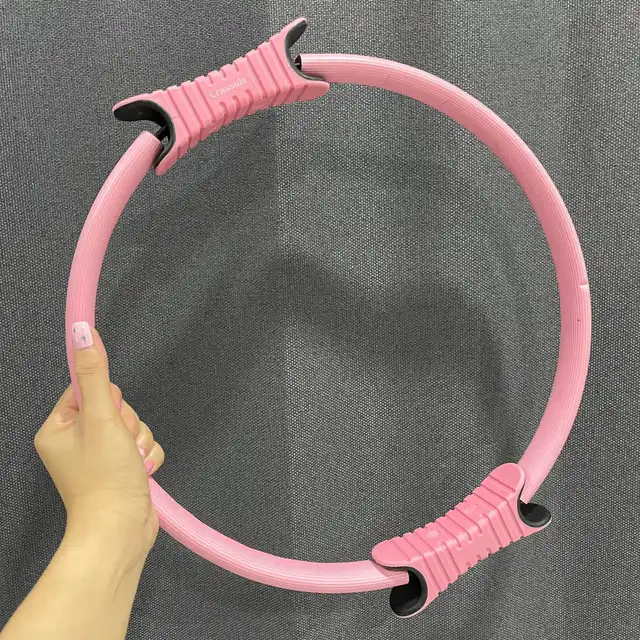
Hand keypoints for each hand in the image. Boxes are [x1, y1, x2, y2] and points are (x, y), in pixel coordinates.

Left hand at [35, 323, 164, 563]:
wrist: (122, 530)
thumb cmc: (105, 475)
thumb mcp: (102, 418)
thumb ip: (96, 374)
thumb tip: (83, 330)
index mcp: (58, 429)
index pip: (87, 390)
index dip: (108, 400)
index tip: (109, 418)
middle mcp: (75, 442)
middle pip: (115, 407)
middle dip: (128, 424)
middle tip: (121, 445)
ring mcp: (99, 457)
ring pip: (133, 426)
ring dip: (141, 441)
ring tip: (133, 463)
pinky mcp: (121, 469)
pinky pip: (143, 445)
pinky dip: (147, 455)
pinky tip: (141, 471)